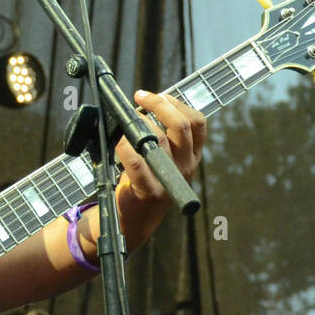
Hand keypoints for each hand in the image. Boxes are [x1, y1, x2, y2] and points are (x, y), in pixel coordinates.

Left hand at [108, 90, 206, 247]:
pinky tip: (116, 141)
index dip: (178, 104)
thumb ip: (160, 135)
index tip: (159, 94)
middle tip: (139, 96)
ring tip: (124, 123)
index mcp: (192, 156)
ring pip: (158, 140)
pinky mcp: (150, 191)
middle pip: (181, 126)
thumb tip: (143, 104)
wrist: (133, 220)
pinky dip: (123, 146)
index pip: (198, 123)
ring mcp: (170, 180)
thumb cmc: (142, 181)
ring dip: (138, 124)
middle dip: (159, 105)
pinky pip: (137, 162)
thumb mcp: (160, 158)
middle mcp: (186, 166)